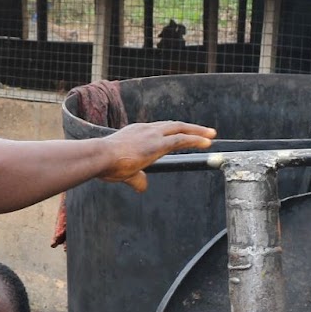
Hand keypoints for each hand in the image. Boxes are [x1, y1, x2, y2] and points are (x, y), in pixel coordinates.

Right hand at [97, 121, 213, 191]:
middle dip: (189, 128)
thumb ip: (136, 178)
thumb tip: (143, 186)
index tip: (182, 134)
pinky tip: (207, 142)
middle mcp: (145, 129)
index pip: (158, 130)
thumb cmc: (104, 164)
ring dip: (197, 132)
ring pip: (180, 129)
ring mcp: (152, 134)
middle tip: (205, 132)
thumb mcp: (122, 172)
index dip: (172, 132)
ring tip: (211, 135)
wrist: (99, 157)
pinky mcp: (158, 144)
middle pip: (172, 125)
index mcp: (135, 132)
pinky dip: (196, 139)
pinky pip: (182, 139)